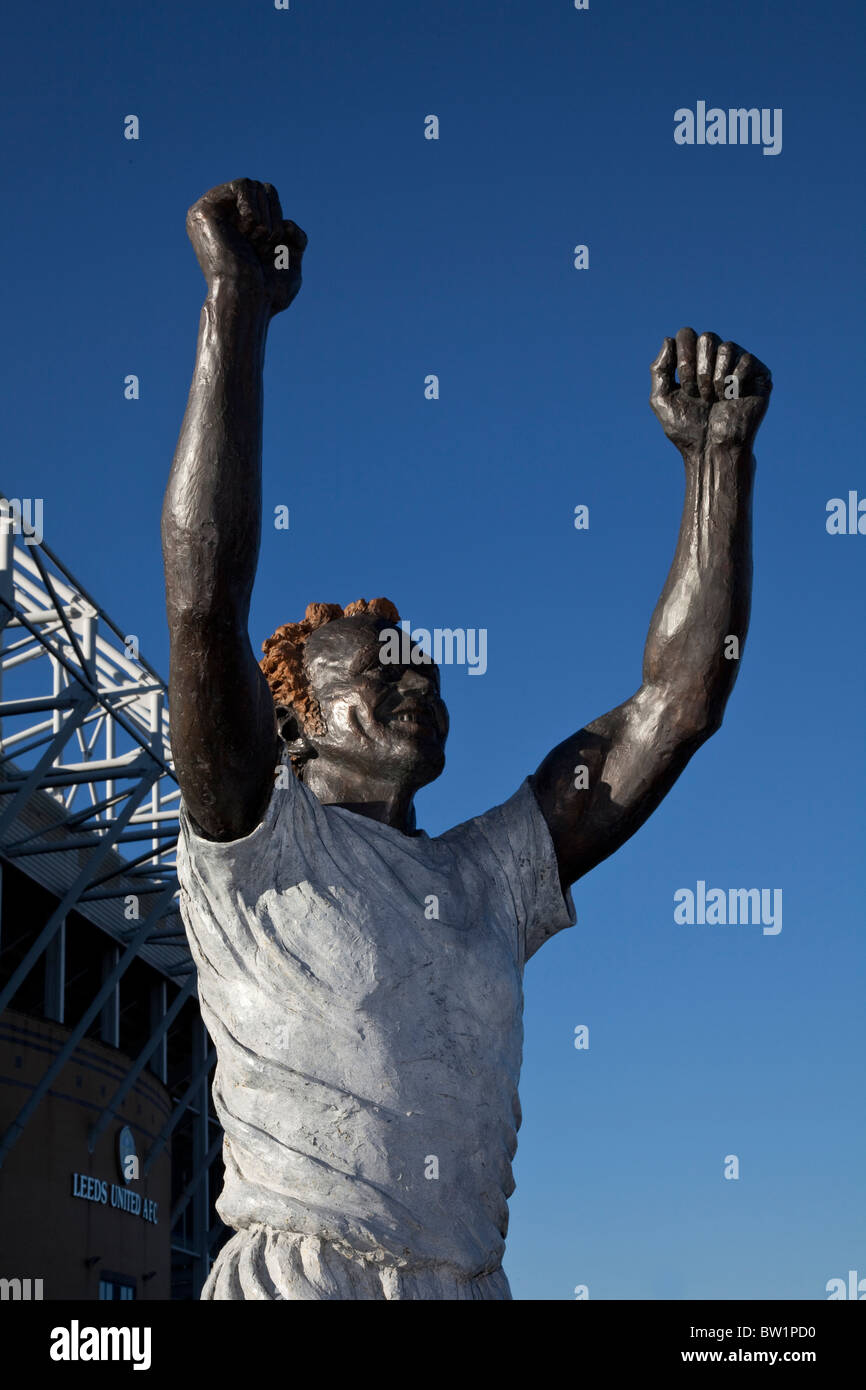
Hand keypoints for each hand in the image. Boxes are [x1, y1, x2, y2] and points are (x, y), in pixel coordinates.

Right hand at [186, 178, 306, 315]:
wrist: (250, 301)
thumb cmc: (268, 292)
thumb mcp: (290, 260)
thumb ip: (294, 238)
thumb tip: (287, 224)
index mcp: (236, 230)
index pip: (267, 200)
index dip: (278, 219)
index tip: (272, 247)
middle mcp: (220, 219)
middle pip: (262, 189)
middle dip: (273, 217)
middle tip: (262, 245)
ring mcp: (209, 213)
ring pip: (253, 185)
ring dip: (264, 217)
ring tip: (253, 242)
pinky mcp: (204, 210)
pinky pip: (241, 184)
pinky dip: (254, 207)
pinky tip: (246, 231)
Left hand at [650, 327, 771, 453]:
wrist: (712, 450)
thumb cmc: (687, 429)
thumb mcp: (661, 400)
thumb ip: (659, 370)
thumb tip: (669, 339)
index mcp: (694, 360)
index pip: (687, 334)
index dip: (684, 360)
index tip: (685, 388)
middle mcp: (716, 358)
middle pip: (707, 337)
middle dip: (699, 371)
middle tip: (701, 396)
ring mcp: (737, 364)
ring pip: (726, 347)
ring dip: (716, 379)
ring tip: (716, 400)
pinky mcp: (758, 373)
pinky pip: (746, 359)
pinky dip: (734, 382)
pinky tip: (733, 399)